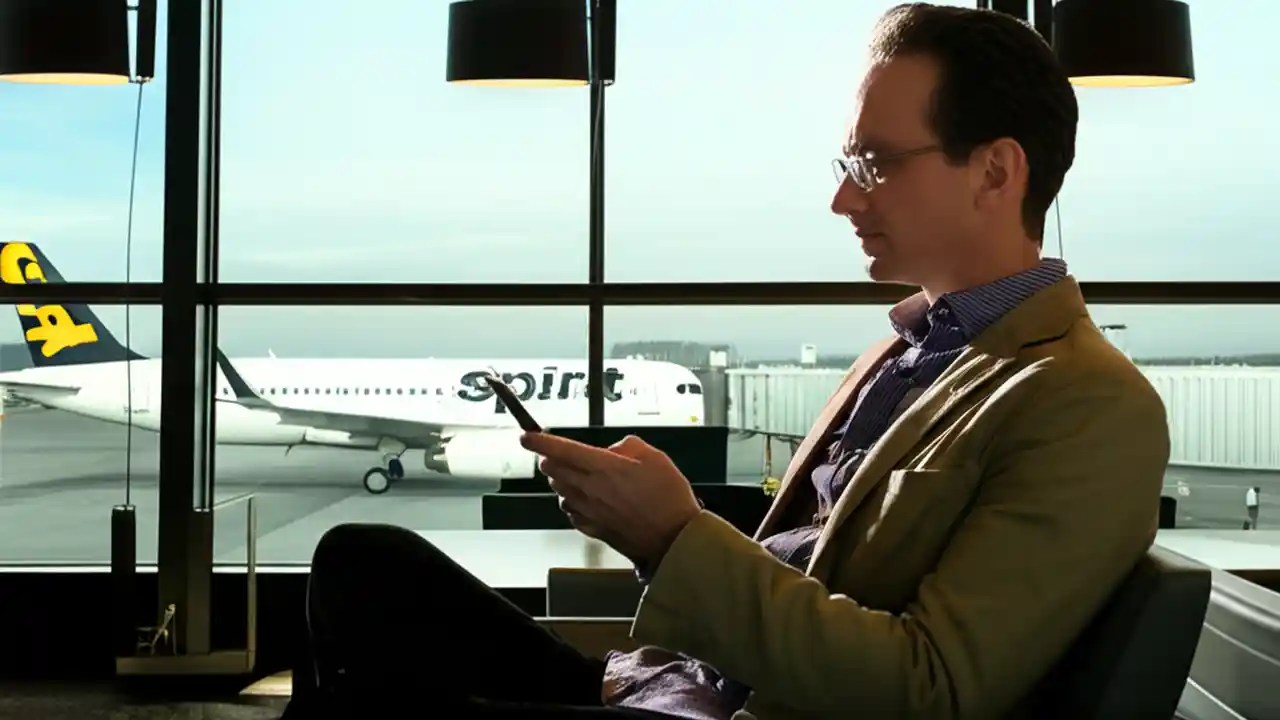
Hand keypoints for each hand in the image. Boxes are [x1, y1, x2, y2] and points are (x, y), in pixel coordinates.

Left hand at [519, 432, 701, 569]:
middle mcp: (590, 489)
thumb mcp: (656, 458)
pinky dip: (572, 501)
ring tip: (576, 476)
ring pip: (560, 491)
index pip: (561, 450)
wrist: (672, 540)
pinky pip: (571, 511)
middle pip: (553, 471)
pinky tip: (586, 499)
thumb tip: (613, 449)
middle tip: (554, 454)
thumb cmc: (668, 499)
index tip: (527, 437)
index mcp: (603, 467)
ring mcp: (589, 511)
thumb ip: (629, 446)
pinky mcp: (593, 528)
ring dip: (562, 480)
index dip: (539, 441)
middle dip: (549, 459)